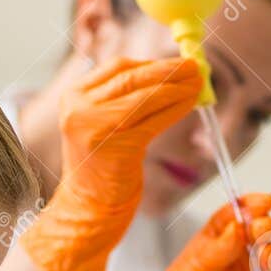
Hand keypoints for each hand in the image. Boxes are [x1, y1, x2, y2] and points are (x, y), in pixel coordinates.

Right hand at [20, 57, 202, 270]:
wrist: (88, 207)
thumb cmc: (101, 166)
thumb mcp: (101, 123)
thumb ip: (121, 97)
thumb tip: (166, 72)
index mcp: (72, 97)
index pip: (116, 67)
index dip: (151, 62)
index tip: (176, 62)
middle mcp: (78, 108)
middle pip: (132, 78)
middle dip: (168, 70)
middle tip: (195, 65)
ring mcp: (93, 127)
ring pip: (144, 97)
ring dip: (177, 88)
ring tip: (199, 83)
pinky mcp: (114, 146)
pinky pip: (152, 121)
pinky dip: (175, 110)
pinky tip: (190, 104)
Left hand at [138, 194, 270, 270]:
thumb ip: (215, 251)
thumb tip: (237, 226)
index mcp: (218, 236)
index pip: (236, 213)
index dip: (250, 204)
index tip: (262, 201)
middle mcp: (239, 249)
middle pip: (259, 229)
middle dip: (263, 225)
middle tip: (260, 228)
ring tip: (264, 254)